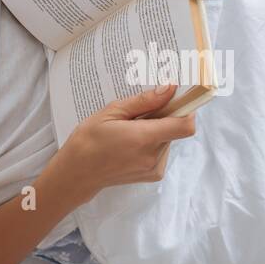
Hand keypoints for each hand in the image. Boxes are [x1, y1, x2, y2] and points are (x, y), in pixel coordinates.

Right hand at [46, 85, 196, 204]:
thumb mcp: (112, 112)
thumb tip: (169, 89)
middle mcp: (153, 156)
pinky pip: (163, 151)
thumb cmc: (89, 140)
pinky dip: (153, 143)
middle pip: (175, 129)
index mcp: (143, 138)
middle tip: (139, 115)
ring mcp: (154, 168)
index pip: (185, 125)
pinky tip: (132, 145)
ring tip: (130, 131)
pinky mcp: (153, 174)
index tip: (178, 99)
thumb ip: (145, 101)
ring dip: (157, 131)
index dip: (187, 109)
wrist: (78, 172)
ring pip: (169, 139)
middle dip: (164, 117)